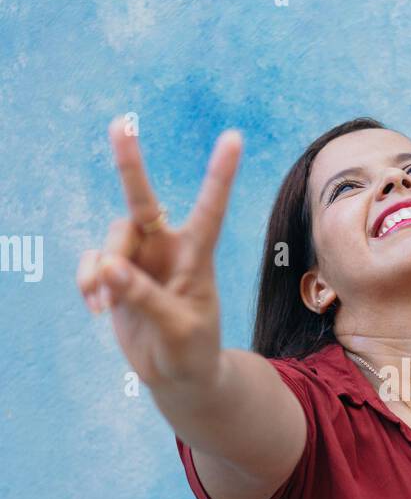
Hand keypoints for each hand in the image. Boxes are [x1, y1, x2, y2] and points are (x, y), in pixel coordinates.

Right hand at [76, 118, 241, 388]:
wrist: (178, 375)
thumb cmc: (192, 350)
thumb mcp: (177, 329)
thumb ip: (144, 298)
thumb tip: (108, 268)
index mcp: (197, 256)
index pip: (210, 209)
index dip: (220, 174)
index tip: (233, 137)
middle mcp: (167, 248)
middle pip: (143, 201)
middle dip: (130, 163)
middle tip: (120, 123)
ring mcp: (140, 260)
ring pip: (112, 238)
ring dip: (102, 268)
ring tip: (103, 303)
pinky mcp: (116, 276)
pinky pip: (93, 263)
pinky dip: (88, 281)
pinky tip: (96, 308)